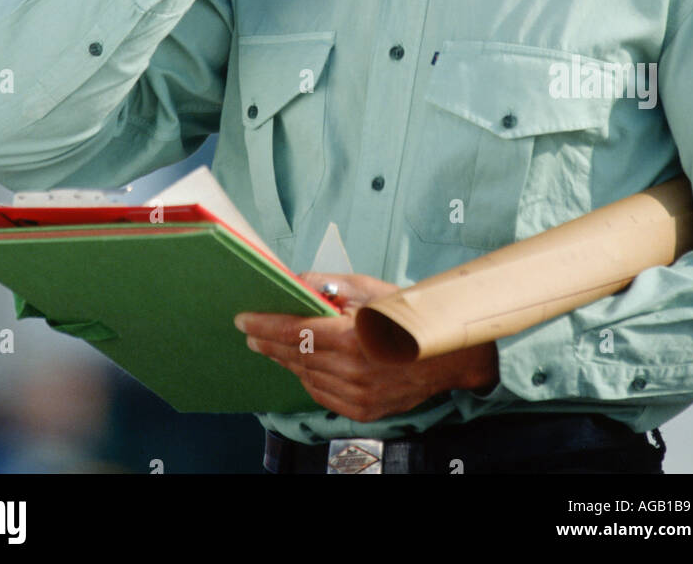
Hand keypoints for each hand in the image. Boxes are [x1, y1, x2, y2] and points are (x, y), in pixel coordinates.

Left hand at [234, 272, 499, 422]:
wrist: (448, 355)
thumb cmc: (408, 314)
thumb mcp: (371, 288)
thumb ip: (330, 285)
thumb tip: (297, 280)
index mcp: (352, 338)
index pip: (295, 332)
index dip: (265, 326)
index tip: (244, 320)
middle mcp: (352, 372)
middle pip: (296, 356)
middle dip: (269, 342)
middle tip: (250, 332)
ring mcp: (357, 396)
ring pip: (306, 376)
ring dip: (286, 360)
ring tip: (271, 345)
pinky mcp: (362, 411)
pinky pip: (322, 393)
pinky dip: (308, 377)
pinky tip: (301, 364)